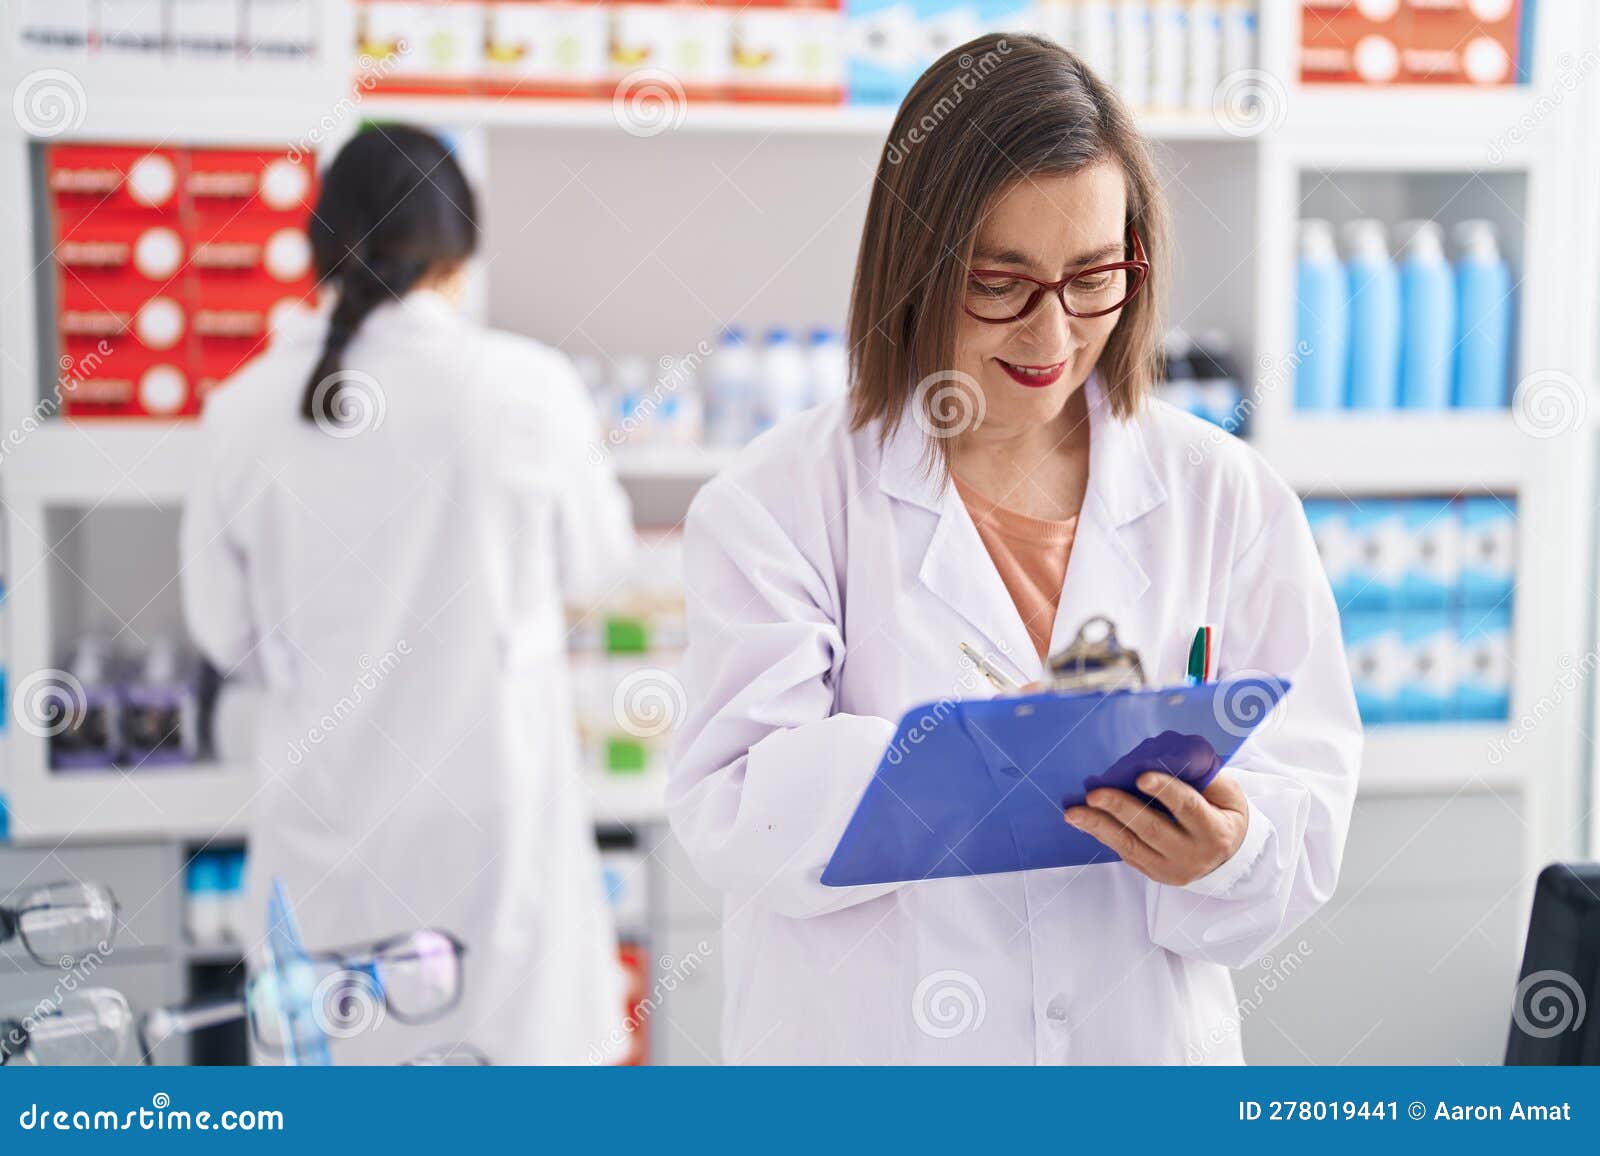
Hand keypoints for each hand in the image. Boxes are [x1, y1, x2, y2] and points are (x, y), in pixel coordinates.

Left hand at [1064, 771, 1249, 885]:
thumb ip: (1205, 777)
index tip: (1141, 775)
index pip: (1188, 808)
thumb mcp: (1229, 795)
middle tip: (1094, 793)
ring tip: (1073, 812)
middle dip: (1121, 808)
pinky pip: (1124, 852)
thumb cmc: (1224, 814)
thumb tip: (1169, 757)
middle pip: (1152, 829)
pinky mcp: (1153, 873)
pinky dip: (1102, 834)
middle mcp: (1192, 854)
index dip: (1165, 791)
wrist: (1230, 857)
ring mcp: (1171, 868)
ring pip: (1130, 846)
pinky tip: (1084, 820)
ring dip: (1099, 826)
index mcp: (1215, 831)